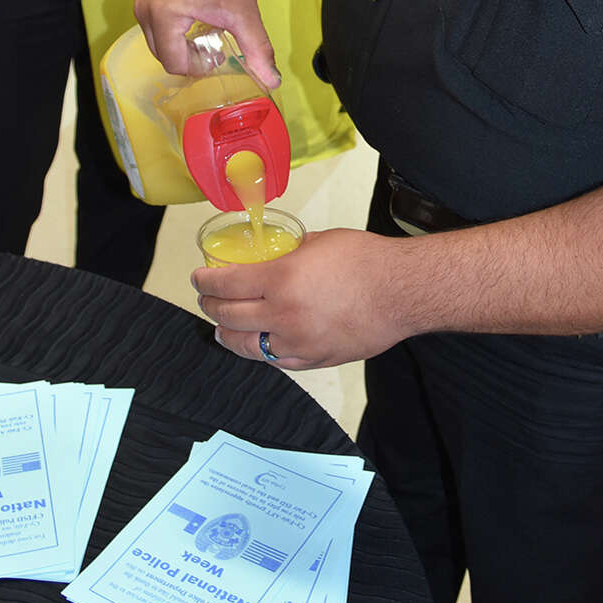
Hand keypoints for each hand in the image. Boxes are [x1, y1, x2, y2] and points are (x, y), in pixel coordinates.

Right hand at [133, 0, 279, 85]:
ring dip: (183, 46)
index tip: (221, 55)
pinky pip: (157, 28)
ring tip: (210, 32)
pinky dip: (176, 33)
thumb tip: (272, 80)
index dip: (200, 67)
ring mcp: (143, 2)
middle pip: (164, 56)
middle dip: (191, 58)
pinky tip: (200, 21)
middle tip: (218, 45)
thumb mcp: (243, 11)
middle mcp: (145, 10)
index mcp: (162, 15)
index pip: (175, 64)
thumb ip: (256, 48)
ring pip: (160, 43)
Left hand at [194, 227, 414, 368]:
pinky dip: (263, 352)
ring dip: (228, 336)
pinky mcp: (316, 358)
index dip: (205, 282)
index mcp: (281, 280)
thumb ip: (289, 252)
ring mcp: (299, 342)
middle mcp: (284, 315)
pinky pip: (278, 361)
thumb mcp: (318, 242)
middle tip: (206, 300)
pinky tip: (258, 345)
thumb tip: (273, 255)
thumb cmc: (366, 260)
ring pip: (248, 347)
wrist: (403, 292)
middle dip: (210, 307)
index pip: (226, 285)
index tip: (198, 278)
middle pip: (229, 317)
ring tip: (222, 329)